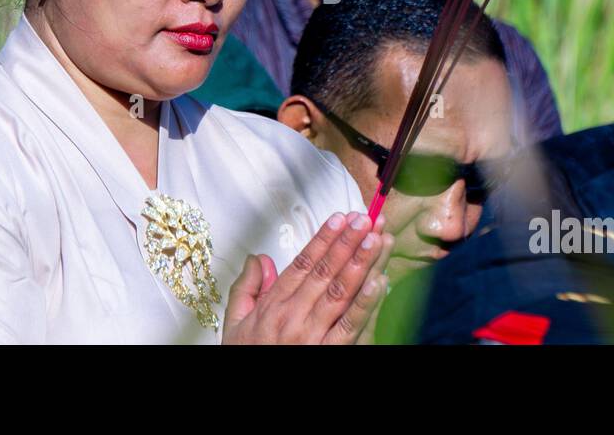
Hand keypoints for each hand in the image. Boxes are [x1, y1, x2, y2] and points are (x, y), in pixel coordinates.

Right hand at [222, 212, 393, 343]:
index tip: (339, 218)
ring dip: (359, 263)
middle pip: (324, 272)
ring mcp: (312, 335)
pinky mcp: (327, 353)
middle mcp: (293, 316)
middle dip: (346, 242)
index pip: (302, 264)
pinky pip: (349, 327)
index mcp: (273, 305)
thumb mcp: (235, 324)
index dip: (322, 239)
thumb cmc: (248, 358)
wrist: (251, 395)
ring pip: (339, 292)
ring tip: (375, 239)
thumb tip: (257, 259)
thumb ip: (246, 289)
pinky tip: (377, 282)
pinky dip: (364, 304)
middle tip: (364, 219)